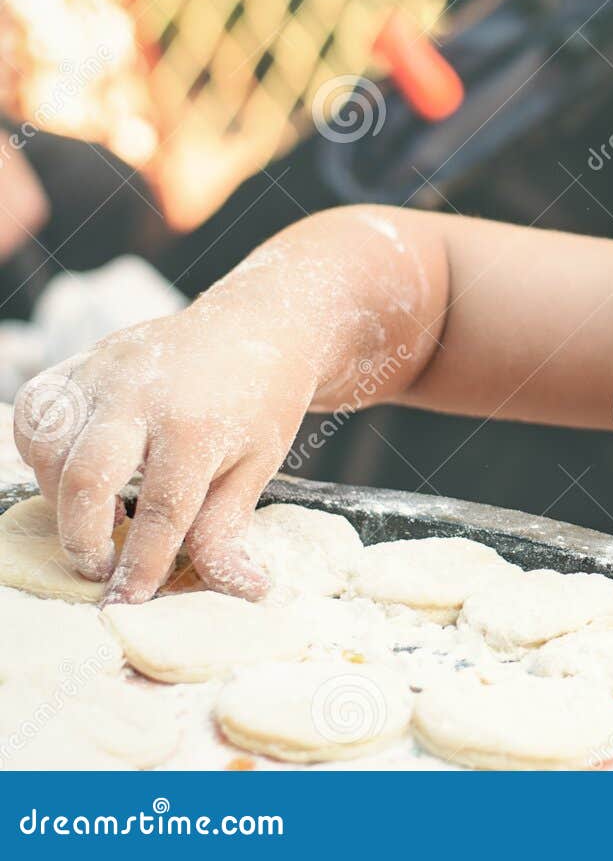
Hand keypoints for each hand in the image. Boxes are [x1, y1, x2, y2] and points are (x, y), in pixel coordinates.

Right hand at [12, 309, 318, 603]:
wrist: (258, 327)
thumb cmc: (261, 401)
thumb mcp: (258, 465)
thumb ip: (228, 528)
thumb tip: (241, 590)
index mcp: (196, 425)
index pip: (161, 512)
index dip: (141, 565)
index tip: (127, 601)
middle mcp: (141, 395)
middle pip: (85, 478)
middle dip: (82, 538)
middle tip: (101, 567)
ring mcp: (104, 373)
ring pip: (47, 447)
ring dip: (61, 498)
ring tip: (102, 515)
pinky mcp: (81, 361)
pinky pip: (34, 412)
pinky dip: (41, 451)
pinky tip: (77, 472)